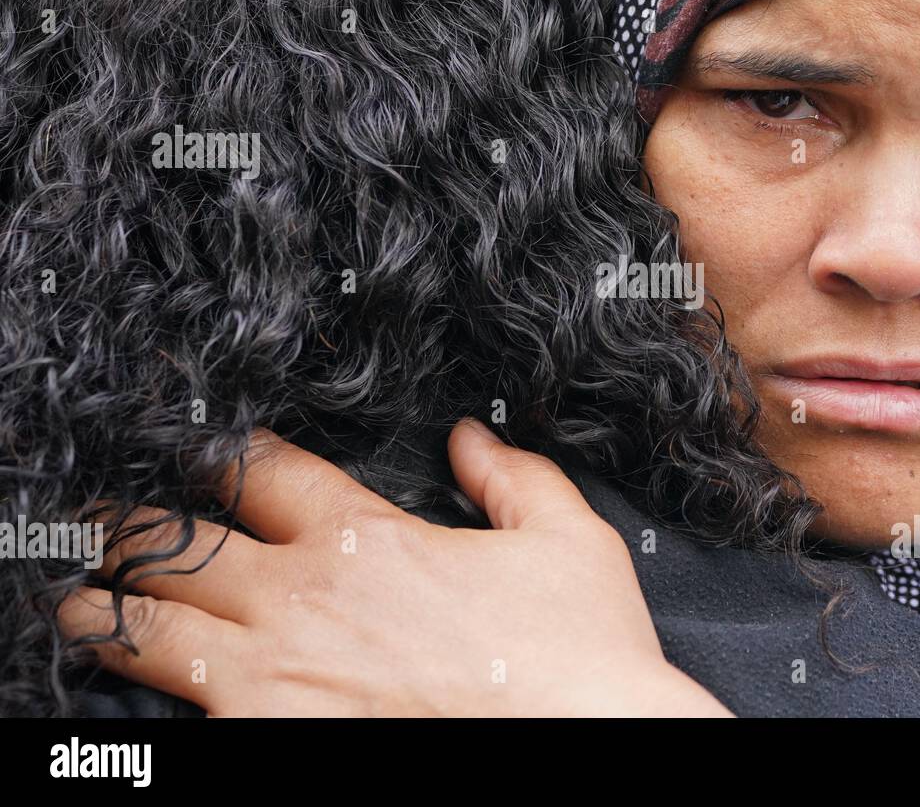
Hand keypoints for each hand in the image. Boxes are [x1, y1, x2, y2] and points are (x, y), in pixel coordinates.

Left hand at [59, 419, 731, 716]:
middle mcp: (303, 598)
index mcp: (366, 539)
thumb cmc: (575, 656)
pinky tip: (127, 681)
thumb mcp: (566, 539)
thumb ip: (512, 477)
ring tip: (77, 598)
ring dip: (107, 607)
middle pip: (179, 542)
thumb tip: (469, 437)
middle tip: (106, 518)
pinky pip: (174, 712)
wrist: (580, 743)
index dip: (214, 451)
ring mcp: (274, 678)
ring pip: (149, 629)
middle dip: (133, 525)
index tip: (193, 447)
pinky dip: (138, 691)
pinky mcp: (267, 743)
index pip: (259, 470)